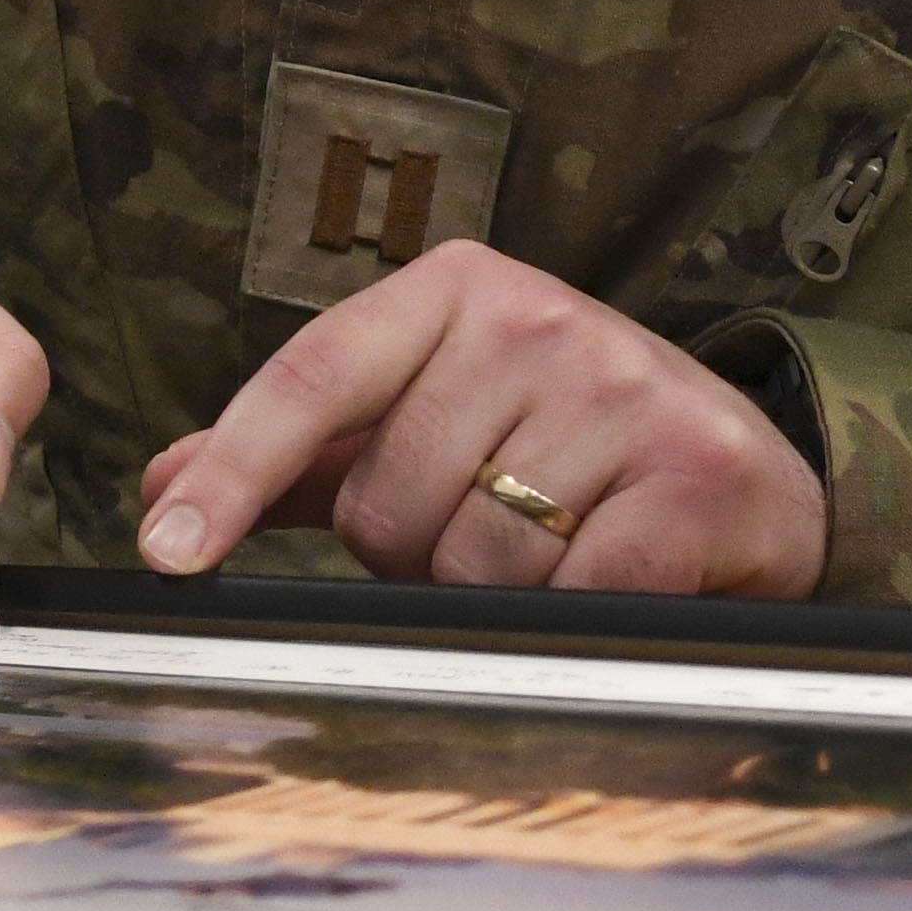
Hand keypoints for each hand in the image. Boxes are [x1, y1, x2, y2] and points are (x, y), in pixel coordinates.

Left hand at [135, 241, 823, 597]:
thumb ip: (308, 452)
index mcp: (459, 290)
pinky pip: (569, 594)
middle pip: (388, 503)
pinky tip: (604, 585)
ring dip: (495, 595)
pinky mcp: (691, 474)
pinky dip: (568, 619)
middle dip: (418, 553)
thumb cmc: (574, 447)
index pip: (314, 377)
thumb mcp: (442, 418)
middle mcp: (538, 318)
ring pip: (473, 561)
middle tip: (492, 530)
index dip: (233, 470)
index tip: (167, 550)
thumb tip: (158, 484)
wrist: (754, 477)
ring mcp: (620, 389)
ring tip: (556, 556)